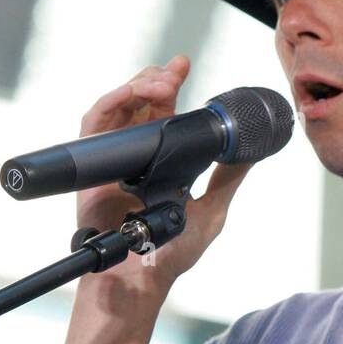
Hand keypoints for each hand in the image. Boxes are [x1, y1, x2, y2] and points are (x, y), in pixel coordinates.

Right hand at [76, 54, 252, 298]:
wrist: (142, 278)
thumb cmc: (172, 253)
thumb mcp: (212, 209)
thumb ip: (228, 177)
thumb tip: (251, 148)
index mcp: (161, 161)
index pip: (162, 113)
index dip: (170, 86)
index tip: (185, 65)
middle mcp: (135, 156)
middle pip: (139, 103)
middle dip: (156, 79)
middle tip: (175, 71)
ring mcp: (112, 161)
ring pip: (117, 107)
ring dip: (137, 85)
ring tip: (162, 81)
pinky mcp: (91, 168)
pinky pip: (94, 126)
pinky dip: (110, 104)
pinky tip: (130, 93)